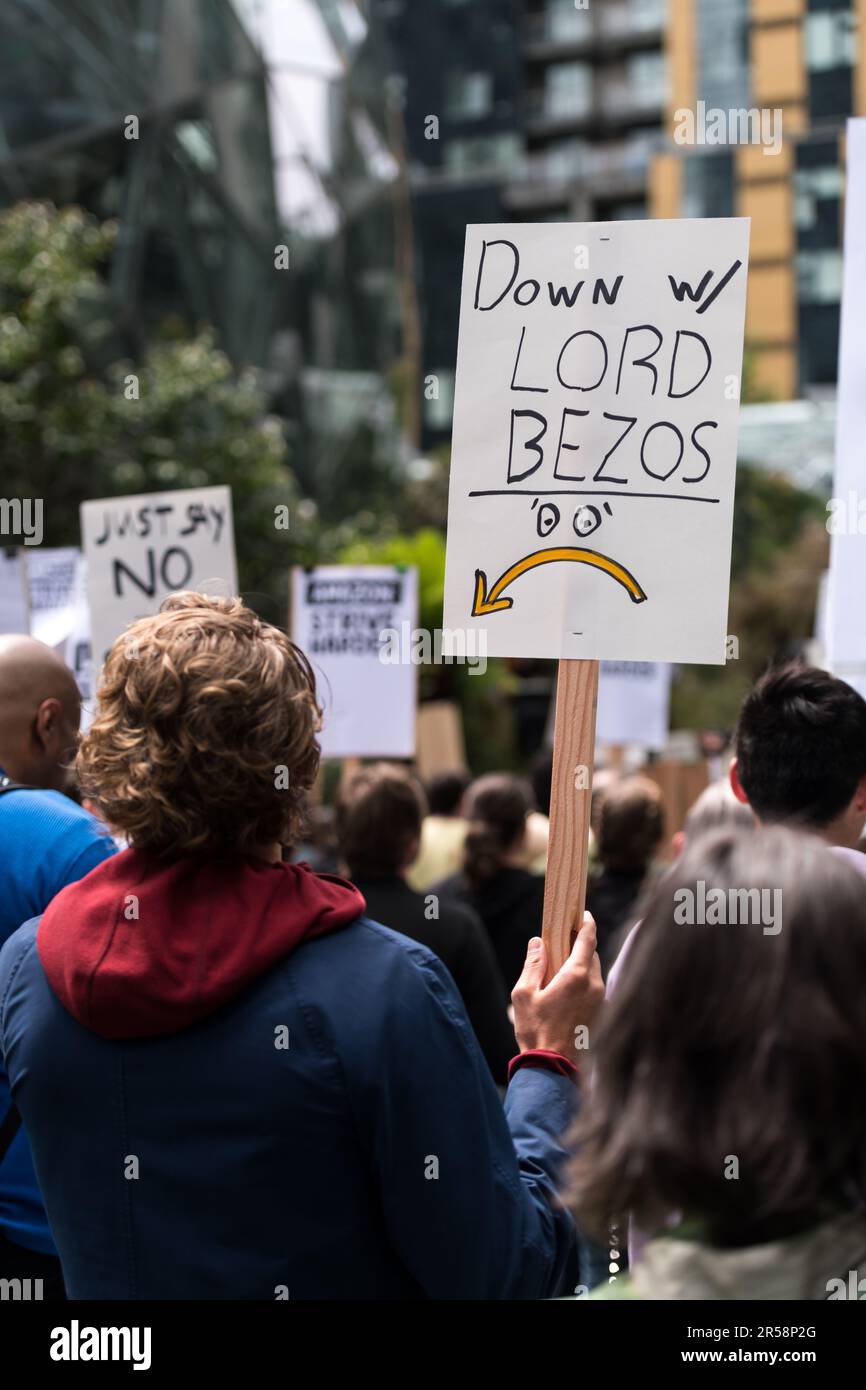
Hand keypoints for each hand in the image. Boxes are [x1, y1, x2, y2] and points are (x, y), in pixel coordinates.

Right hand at [511, 913, 603, 1058]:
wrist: (554, 1069)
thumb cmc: (536, 1031)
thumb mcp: (524, 994)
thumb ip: (533, 964)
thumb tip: (538, 942)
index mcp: (577, 975)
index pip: (588, 938)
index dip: (586, 922)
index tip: (581, 913)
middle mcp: (595, 985)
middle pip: (592, 955)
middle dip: (579, 946)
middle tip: (562, 942)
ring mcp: (602, 1001)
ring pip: (594, 973)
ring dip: (582, 966)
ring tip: (561, 970)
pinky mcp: (602, 1014)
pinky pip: (595, 989)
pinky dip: (585, 983)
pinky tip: (567, 993)